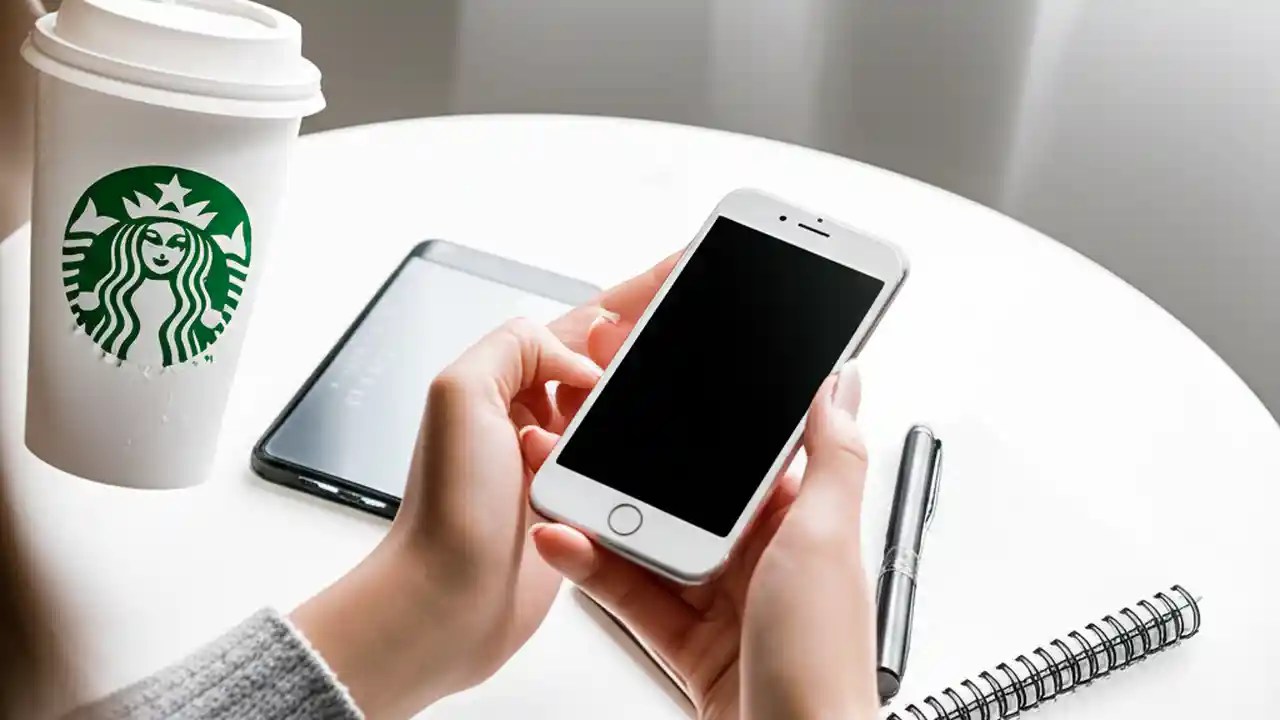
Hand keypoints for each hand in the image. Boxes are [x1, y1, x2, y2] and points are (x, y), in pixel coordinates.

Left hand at [290, 254, 678, 718]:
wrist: (444, 605)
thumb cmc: (445, 512)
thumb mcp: (460, 393)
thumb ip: (515, 346)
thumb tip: (580, 358)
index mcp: (504, 379)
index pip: (582, 323)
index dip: (634, 294)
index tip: (682, 270)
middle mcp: (530, 416)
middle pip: (610, 360)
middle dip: (654, 333)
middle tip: (704, 313)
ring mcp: (556, 462)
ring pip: (622, 411)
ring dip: (652, 392)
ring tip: (696, 367)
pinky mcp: (578, 508)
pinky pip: (623, 465)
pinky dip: (649, 449)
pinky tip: (677, 440)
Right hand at [526, 362, 878, 719]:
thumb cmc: (823, 664)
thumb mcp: (828, 540)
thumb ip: (831, 456)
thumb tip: (840, 382)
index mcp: (807, 527)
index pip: (750, 459)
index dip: (706, 424)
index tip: (659, 391)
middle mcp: (768, 562)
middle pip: (691, 500)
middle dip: (637, 470)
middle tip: (588, 436)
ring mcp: (726, 606)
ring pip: (654, 545)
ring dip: (603, 520)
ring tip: (562, 485)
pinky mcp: (691, 647)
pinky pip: (635, 596)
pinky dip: (596, 571)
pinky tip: (568, 543)